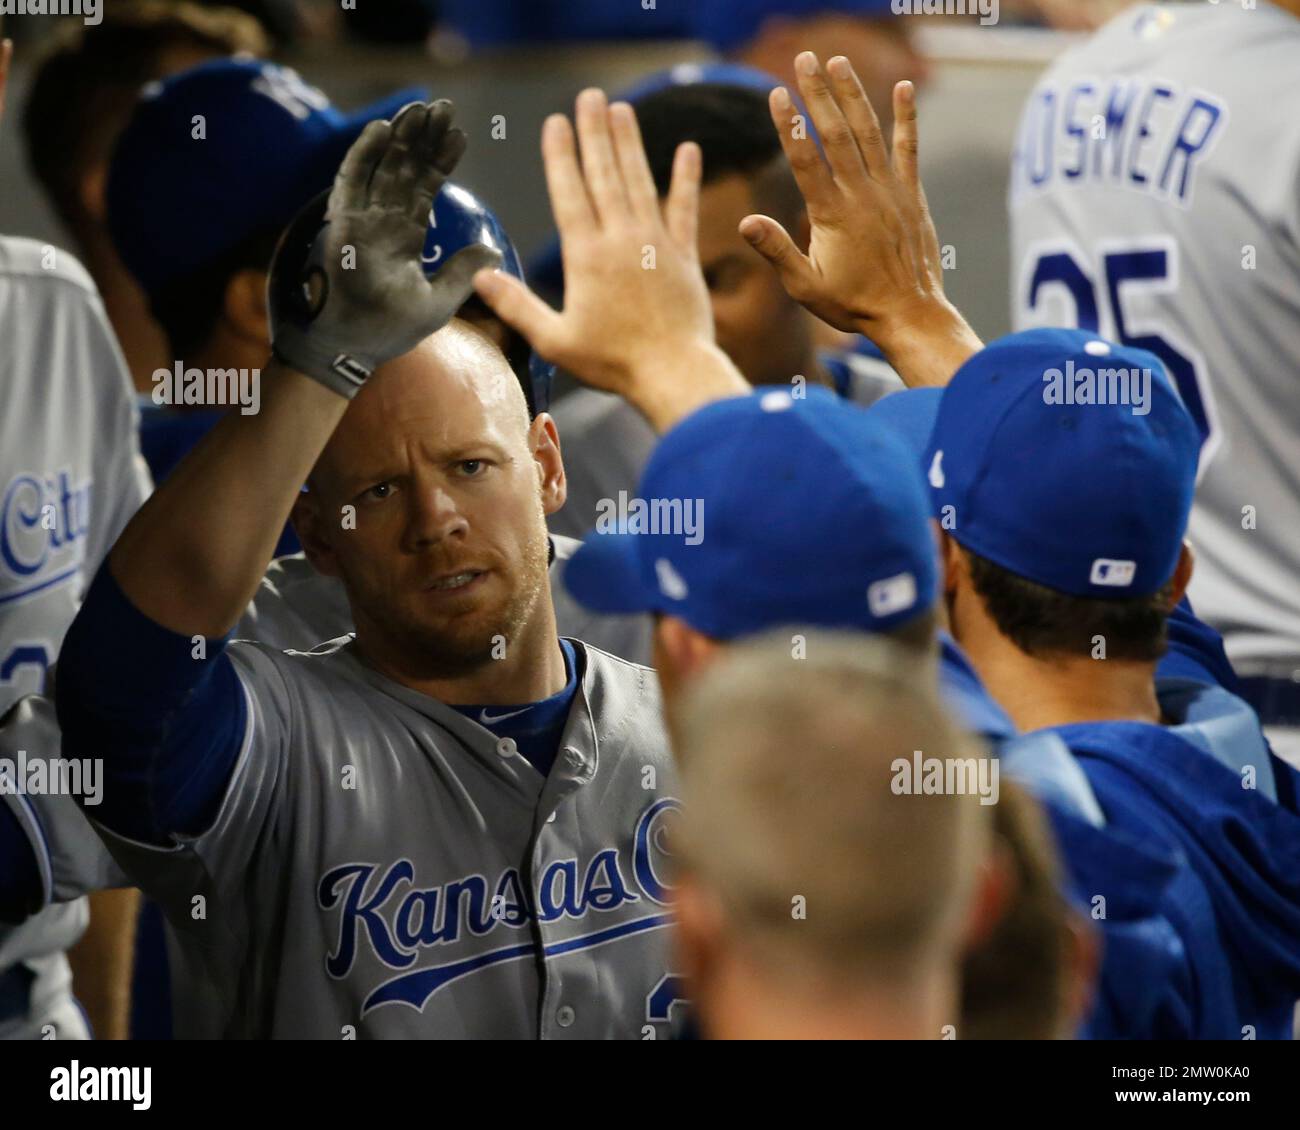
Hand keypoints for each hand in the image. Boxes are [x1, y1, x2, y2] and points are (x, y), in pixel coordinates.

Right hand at [269, 100, 499, 396]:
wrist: (351, 350)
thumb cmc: (389, 332)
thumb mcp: (438, 302)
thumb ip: (463, 274)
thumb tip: (493, 252)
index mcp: (403, 235)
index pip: (424, 188)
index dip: (441, 160)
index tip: (460, 133)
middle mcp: (381, 222)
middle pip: (403, 169)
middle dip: (422, 138)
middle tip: (442, 108)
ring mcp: (360, 220)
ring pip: (381, 168)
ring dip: (399, 137)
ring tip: (420, 109)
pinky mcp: (342, 225)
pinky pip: (352, 182)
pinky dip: (365, 156)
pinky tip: (384, 130)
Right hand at [473, 89, 747, 430]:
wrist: (673, 372)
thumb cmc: (612, 362)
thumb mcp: (555, 340)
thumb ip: (517, 305)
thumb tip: (480, 278)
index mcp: (586, 255)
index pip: (569, 192)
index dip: (561, 154)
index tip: (556, 122)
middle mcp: (620, 238)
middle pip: (604, 174)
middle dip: (594, 132)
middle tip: (589, 97)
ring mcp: (655, 242)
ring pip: (640, 181)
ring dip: (630, 143)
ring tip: (621, 109)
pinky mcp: (684, 256)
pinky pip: (684, 209)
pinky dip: (686, 179)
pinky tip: (689, 150)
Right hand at [739, 53, 982, 387]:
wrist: (908, 314)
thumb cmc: (852, 305)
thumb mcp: (805, 286)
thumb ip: (777, 251)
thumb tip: (746, 222)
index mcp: (832, 215)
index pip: (806, 159)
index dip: (789, 125)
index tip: (776, 94)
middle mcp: (862, 195)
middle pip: (837, 134)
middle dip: (818, 94)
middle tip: (804, 59)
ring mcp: (890, 192)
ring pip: (869, 133)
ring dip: (852, 95)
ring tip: (836, 62)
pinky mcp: (911, 195)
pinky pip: (908, 149)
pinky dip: (906, 119)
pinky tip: (904, 89)